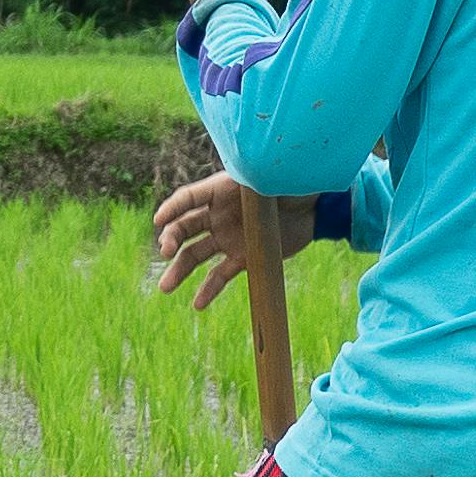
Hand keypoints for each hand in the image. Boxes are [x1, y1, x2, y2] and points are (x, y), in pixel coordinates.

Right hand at [150, 170, 303, 309]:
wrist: (316, 209)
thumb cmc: (292, 183)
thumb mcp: (273, 175)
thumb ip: (257, 178)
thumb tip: (254, 172)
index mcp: (221, 190)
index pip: (188, 198)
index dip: (172, 208)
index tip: (159, 221)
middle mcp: (218, 215)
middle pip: (185, 228)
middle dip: (171, 240)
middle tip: (166, 253)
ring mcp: (228, 238)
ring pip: (195, 255)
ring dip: (179, 270)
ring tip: (166, 288)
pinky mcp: (242, 257)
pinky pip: (220, 275)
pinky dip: (209, 290)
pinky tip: (197, 305)